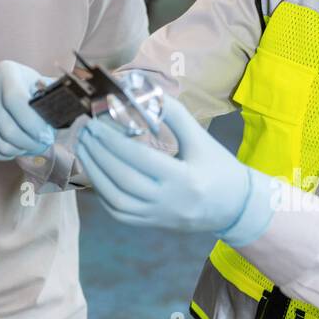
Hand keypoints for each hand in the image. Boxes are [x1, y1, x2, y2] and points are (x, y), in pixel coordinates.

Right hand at [0, 60, 54, 160]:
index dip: (33, 124)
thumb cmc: (26, 87)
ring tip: (30, 147)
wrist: (2, 85)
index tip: (46, 136)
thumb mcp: (40, 83)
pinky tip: (15, 149)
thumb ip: (52, 96)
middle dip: (30, 143)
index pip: (16, 102)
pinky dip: (4, 155)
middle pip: (8, 128)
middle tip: (42, 146)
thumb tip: (68, 108)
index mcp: (6, 71)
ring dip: (19, 151)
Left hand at [75, 94, 274, 245]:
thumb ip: (174, 116)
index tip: (96, 122)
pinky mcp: (151, 224)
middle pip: (123, 179)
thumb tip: (142, 94)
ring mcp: (157, 217)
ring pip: (116, 199)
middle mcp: (168, 202)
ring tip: (83, 147)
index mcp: (185, 180)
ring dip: (94, 172)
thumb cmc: (220, 169)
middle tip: (84, 130)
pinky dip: (102, 192)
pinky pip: (119, 212)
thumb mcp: (201, 139)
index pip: (140, 158)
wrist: (235, 209)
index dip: (114, 140)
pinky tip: (94, 171)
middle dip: (98, 153)